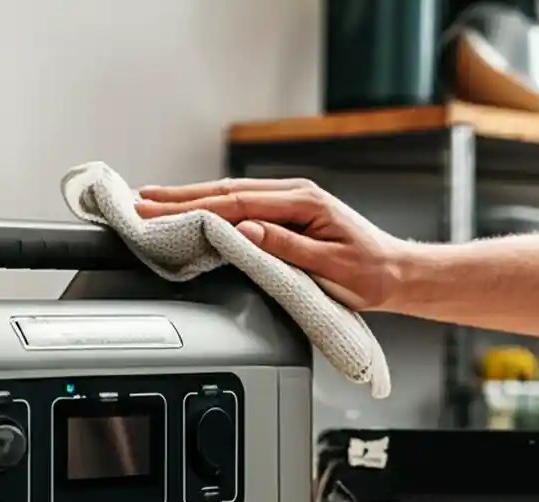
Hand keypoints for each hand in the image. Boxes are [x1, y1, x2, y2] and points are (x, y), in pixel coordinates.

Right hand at [135, 178, 413, 311]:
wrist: (399, 273)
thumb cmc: (371, 275)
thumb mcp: (331, 265)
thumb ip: (286, 246)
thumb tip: (245, 230)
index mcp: (302, 202)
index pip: (234, 201)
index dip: (192, 206)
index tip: (157, 210)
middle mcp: (294, 194)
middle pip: (225, 190)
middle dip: (179, 196)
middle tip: (139, 200)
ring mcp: (291, 201)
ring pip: (230, 194)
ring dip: (191, 198)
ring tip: (154, 200)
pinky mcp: (288, 214)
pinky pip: (241, 204)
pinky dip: (212, 205)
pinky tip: (194, 209)